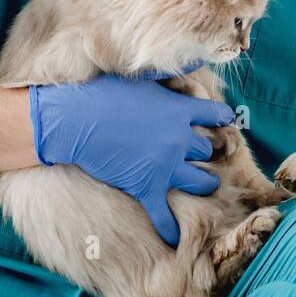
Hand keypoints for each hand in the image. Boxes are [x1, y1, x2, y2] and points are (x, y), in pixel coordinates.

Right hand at [29, 70, 234, 247]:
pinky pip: (165, 215)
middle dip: (208, 152)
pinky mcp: (146, 186)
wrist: (74, 119)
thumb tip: (195, 57)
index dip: (221, 119)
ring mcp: (165, 165)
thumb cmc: (104, 92)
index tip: (221, 122)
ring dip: (204, 184)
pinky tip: (176, 239)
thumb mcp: (143, 75)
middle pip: (210, 150)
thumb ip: (171, 72)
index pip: (218, 115)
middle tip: (203, 154)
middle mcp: (180, 139)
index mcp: (182, 110)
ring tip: (204, 185)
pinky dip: (171, 228)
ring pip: (201, 182)